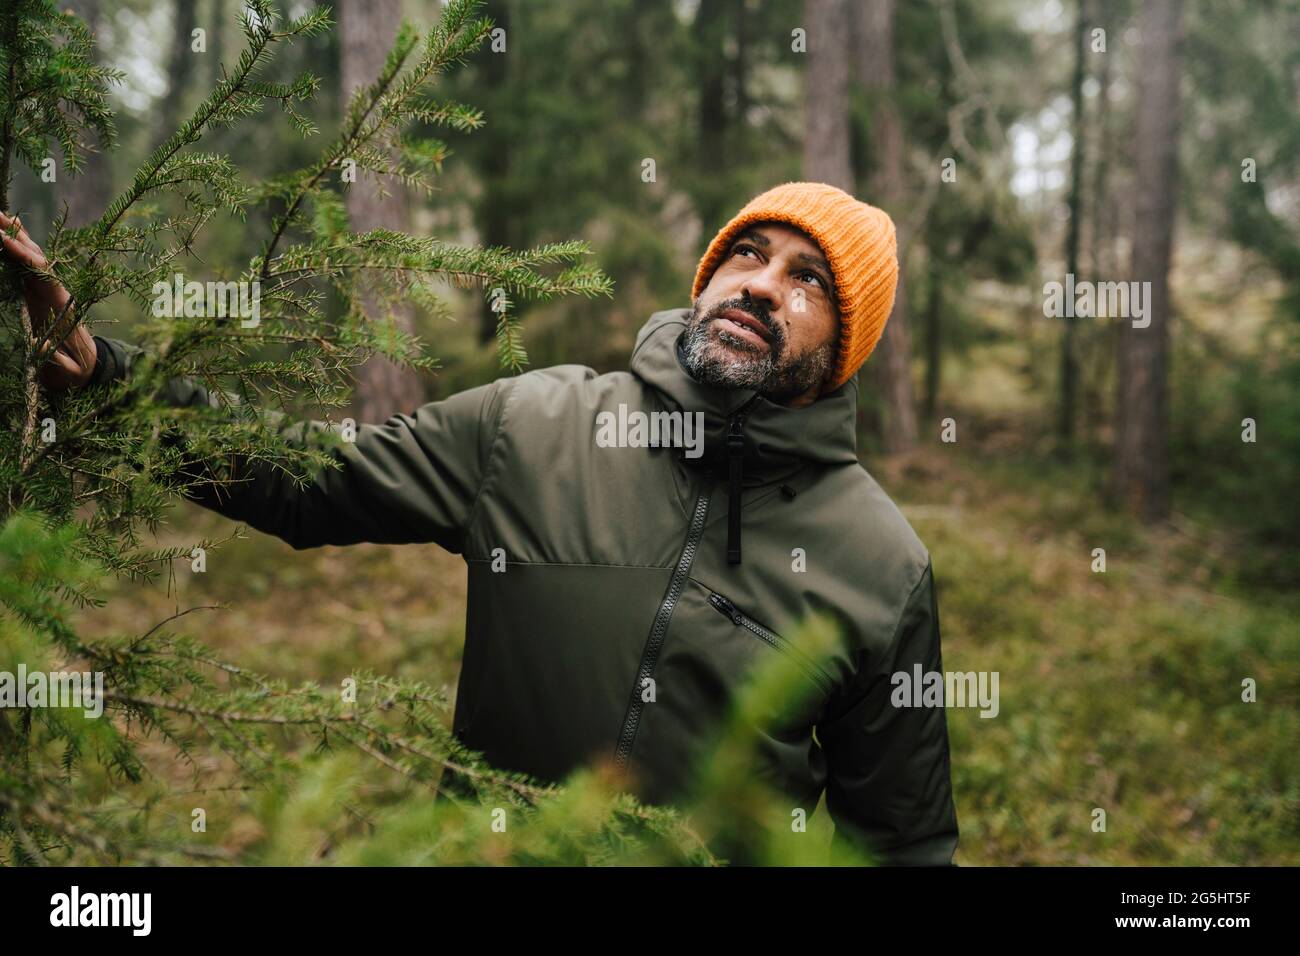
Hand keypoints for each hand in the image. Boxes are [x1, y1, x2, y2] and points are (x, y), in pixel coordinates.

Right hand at [0, 210, 96, 390]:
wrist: (84, 367)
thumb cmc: (74, 370)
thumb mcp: (68, 371)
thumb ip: (56, 361)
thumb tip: (41, 344)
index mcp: (61, 303)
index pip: (42, 273)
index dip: (24, 256)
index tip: (4, 241)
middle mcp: (53, 290)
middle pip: (34, 256)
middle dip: (15, 235)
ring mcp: (43, 289)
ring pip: (28, 257)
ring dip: (12, 236)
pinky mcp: (34, 293)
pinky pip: (22, 266)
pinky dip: (12, 249)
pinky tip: (2, 234)